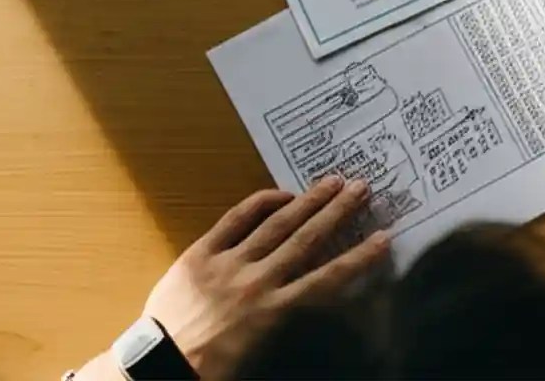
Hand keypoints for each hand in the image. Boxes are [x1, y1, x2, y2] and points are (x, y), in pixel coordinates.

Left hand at [142, 177, 388, 378]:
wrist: (160, 365)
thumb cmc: (215, 367)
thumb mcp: (261, 348)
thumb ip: (285, 316)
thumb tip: (309, 289)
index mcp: (275, 311)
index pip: (328, 279)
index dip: (359, 258)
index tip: (384, 238)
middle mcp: (258, 281)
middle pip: (307, 239)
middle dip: (338, 212)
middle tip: (362, 188)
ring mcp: (229, 263)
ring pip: (276, 224)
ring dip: (308, 201)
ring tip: (332, 182)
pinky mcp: (201, 253)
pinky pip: (235, 220)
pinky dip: (260, 202)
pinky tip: (281, 193)